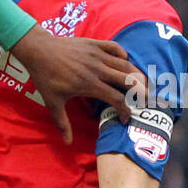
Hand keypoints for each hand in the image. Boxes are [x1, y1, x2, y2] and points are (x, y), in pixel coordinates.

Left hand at [13, 27, 145, 143]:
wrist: (39, 51)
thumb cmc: (45, 78)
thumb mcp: (52, 102)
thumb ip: (62, 123)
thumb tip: (68, 143)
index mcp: (89, 85)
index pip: (116, 98)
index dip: (125, 110)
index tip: (126, 118)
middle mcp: (97, 69)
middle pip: (128, 80)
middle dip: (141, 92)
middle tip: (148, 100)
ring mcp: (97, 55)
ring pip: (125, 64)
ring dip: (137, 74)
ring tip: (144, 84)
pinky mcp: (94, 44)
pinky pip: (115, 48)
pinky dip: (123, 55)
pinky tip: (125, 63)